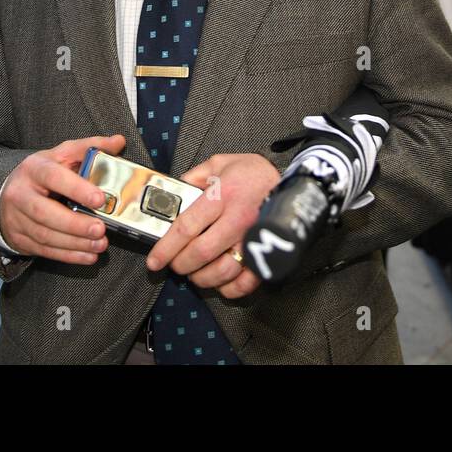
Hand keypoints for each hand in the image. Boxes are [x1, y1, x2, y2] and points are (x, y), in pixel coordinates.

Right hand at [0, 134, 126, 264]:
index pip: (53, 177)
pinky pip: (45, 250)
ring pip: (45, 235)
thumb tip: (118, 141)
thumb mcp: (61, 155)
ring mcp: (17, 218)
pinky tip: (89, 255)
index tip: (99, 199)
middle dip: (75, 224)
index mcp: (34, 169)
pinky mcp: (20, 238)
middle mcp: (21, 194)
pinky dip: (69, 255)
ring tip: (100, 243)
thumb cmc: (42, 174)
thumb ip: (89, 148)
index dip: (76, 188)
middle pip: (45, 212)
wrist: (7, 193)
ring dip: (75, 243)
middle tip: (100, 229)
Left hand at [146, 153, 280, 298]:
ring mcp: (253, 240)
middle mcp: (237, 219)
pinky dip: (229, 289)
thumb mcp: (222, 162)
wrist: (296, 182)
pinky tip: (219, 283)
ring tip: (194, 273)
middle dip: (181, 264)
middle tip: (175, 264)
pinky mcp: (266, 254)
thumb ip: (195, 176)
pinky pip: (246, 282)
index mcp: (223, 195)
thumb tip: (174, 191)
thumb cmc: (255, 174)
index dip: (165, 247)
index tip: (154, 260)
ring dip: (201, 278)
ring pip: (221, 272)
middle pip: (200, 253)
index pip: (186, 227)